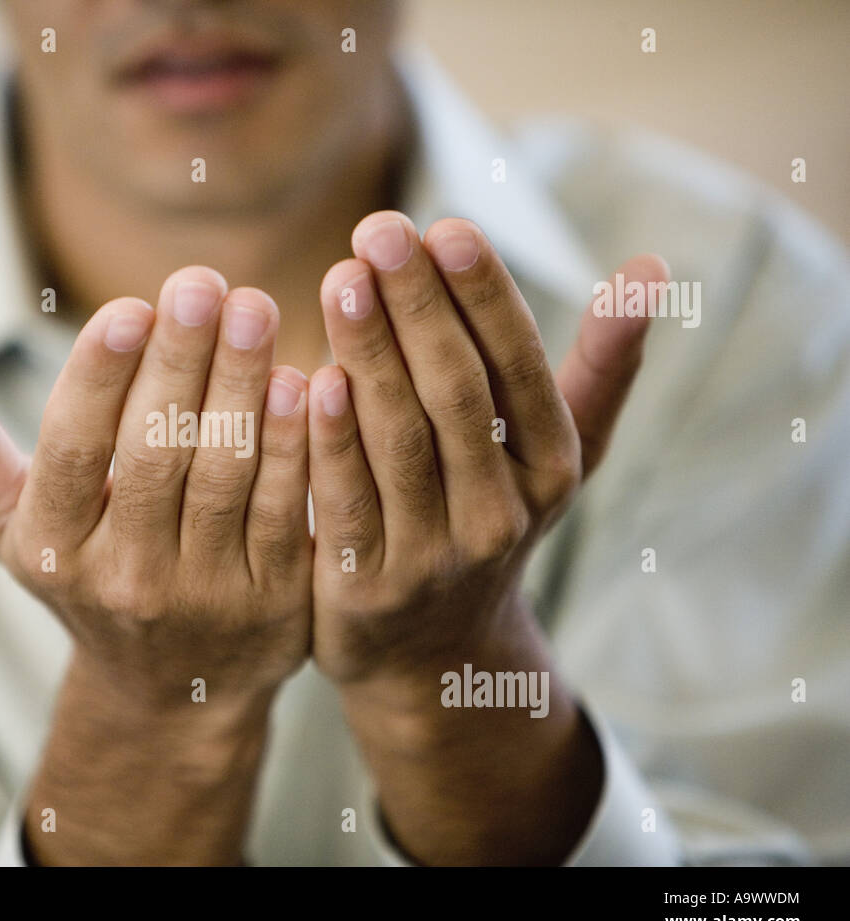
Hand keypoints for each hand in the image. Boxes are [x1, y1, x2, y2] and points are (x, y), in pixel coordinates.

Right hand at [0, 266, 311, 863]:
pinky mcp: (273, 599)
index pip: (71, 451)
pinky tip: (302, 380)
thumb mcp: (12, 526)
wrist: (170, 687)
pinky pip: (286, 509)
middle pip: (154, 452)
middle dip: (181, 360)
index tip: (130, 307)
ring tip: (254, 309)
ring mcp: (202, 592)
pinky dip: (294, 444)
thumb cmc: (86, 576)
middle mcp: (124, 576)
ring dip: (241, 386)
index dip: (100, 377)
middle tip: (204, 282)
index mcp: (53, 548)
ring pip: (223, 473)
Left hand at [305, 212, 666, 861]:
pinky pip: (346, 499)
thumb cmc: (489, 518)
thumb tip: (654, 266)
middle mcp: (502, 512)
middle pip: (456, 392)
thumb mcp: (556, 455)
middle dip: (417, 305)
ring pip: (400, 438)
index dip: (485, 296)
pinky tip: (310, 376)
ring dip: (371, 352)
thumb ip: (598, 366)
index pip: (520, 368)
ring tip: (342, 278)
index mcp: (551, 468)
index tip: (447, 224)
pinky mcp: (366, 587)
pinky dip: (331, 439)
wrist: (432, 652)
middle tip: (376, 229)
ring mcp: (434, 554)